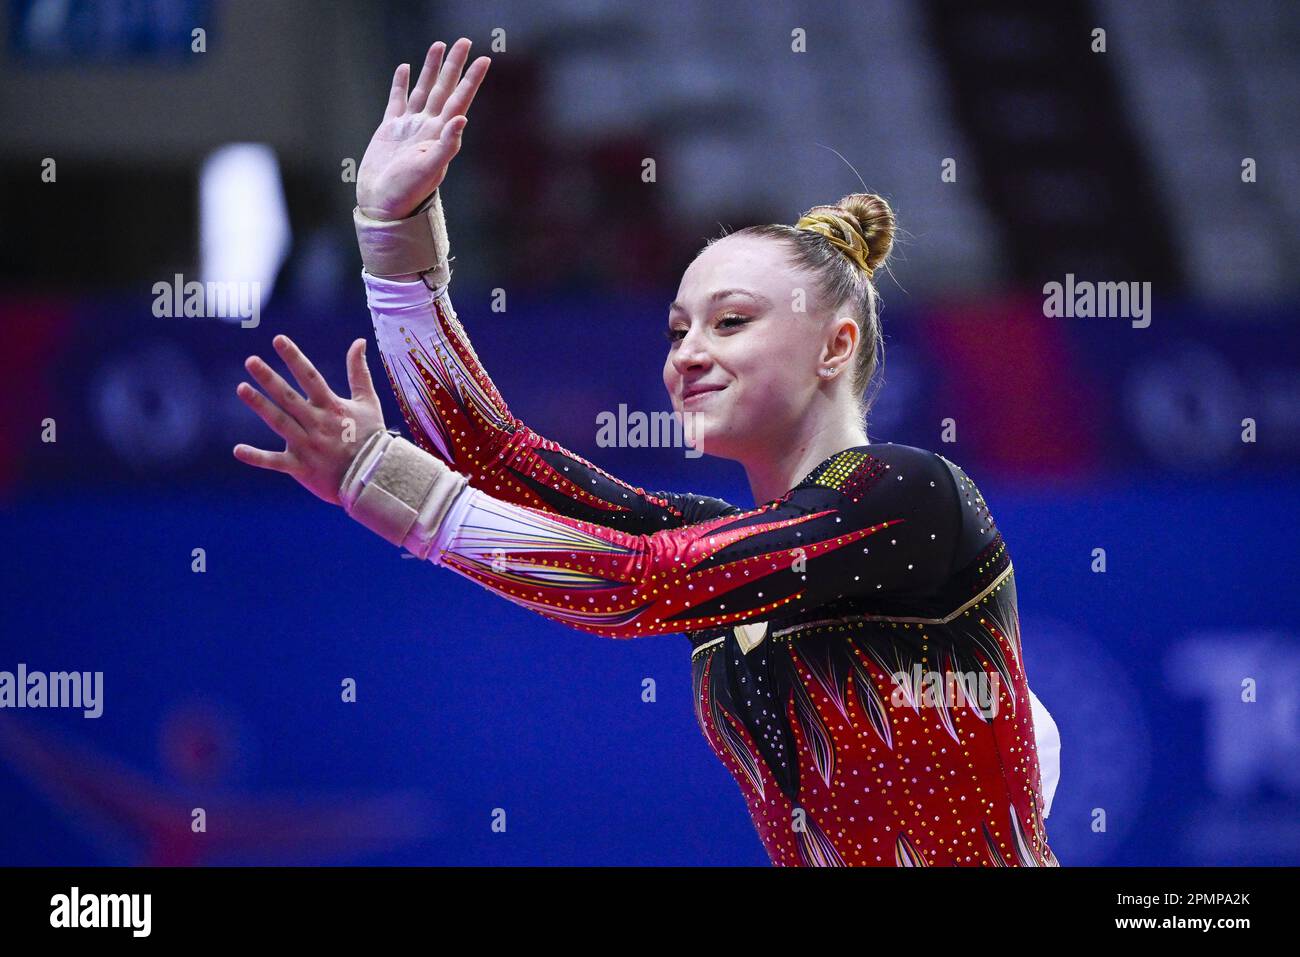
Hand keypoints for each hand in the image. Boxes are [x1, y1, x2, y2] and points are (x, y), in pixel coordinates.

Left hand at [233, 336, 385, 505]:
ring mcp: (308, 445)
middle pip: (290, 397)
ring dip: (260, 405)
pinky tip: (238, 450)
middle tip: (251, 361)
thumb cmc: (371, 437)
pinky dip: (257, 457)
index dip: (295, 358)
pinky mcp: (302, 467)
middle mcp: (318, 423)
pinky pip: (276, 462)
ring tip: (241, 388)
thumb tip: (359, 341)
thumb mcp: (368, 402)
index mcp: (332, 407)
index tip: (278, 340)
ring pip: (280, 422)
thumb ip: (359, 372)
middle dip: (269, 378)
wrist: (374, 476)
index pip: (310, 377)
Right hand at [356, 37, 490, 219]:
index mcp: (441, 134)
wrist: (383, 203)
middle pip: (445, 88)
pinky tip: (405, 68)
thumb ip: (447, 144)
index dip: (472, 79)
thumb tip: (462, 118)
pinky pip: (398, 100)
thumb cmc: (408, 191)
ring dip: (431, 68)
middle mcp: (429, 127)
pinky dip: (401, 84)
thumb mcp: (431, 168)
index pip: (460, 100)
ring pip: (423, 89)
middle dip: (454, 65)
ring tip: (438, 45)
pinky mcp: (390, 129)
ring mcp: (410, 126)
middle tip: (463, 41)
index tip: (484, 59)